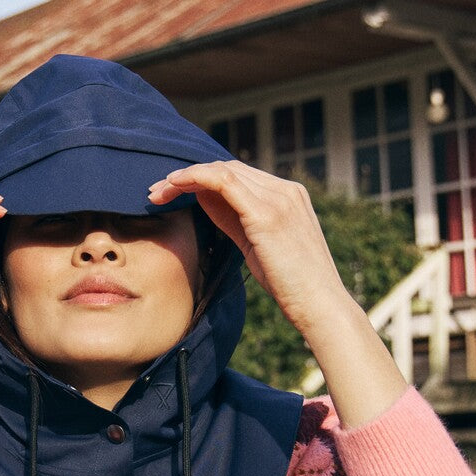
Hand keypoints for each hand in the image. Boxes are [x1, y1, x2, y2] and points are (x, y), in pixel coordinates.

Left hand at [149, 161, 406, 426]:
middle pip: (227, 168)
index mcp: (287, 196)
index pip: (237, 175)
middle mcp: (285, 190)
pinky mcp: (267, 213)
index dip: (201, 179)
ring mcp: (279, 198)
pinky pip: (222, 182)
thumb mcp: (257, 246)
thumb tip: (203, 200)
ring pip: (222, 170)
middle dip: (187, 176)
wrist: (321, 307)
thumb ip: (234, 220)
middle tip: (155, 193)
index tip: (170, 194)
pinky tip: (173, 189)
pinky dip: (193, 180)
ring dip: (184, 177)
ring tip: (156, 194)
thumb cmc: (291, 287)